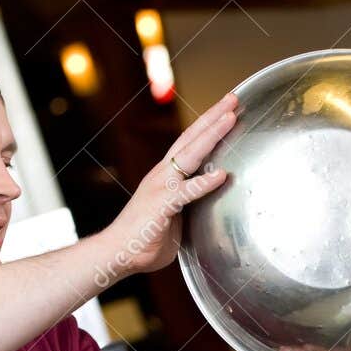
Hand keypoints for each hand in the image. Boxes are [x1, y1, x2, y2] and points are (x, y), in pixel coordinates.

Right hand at [99, 93, 236, 281]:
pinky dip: (205, 182)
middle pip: (192, 137)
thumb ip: (190, 205)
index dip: (208, 125)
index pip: (190, 143)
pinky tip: (222, 174)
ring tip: (231, 117)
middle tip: (233, 98)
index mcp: (166, 175)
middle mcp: (163, 174)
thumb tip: (208, 206)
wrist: (117, 252)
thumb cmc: (145, 239)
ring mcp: (162, 186)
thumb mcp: (173, 215)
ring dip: (212, 134)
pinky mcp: (162, 204)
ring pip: (191, 154)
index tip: (227, 109)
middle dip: (213, 116)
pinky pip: (186, 191)